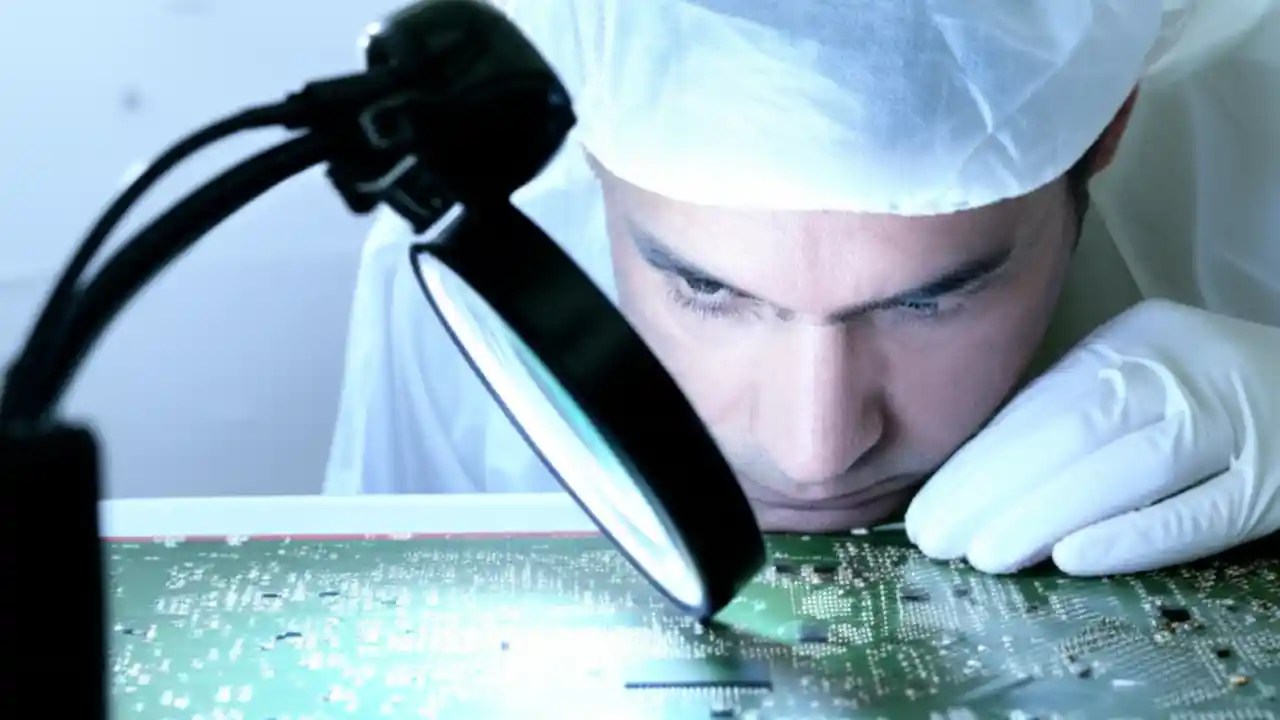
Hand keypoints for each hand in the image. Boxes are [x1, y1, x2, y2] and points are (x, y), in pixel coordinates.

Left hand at [904, 299, 1279, 574]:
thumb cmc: (1204, 392)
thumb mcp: (1140, 372)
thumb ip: (1071, 409)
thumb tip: (974, 480)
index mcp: (1135, 343)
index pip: (1042, 405)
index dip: (979, 461)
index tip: (926, 508)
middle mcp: (1181, 375)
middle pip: (1073, 432)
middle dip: (993, 490)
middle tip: (935, 540)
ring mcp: (1231, 428)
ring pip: (1127, 471)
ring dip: (1046, 515)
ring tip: (984, 556)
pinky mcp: (1270, 486)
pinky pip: (1198, 515)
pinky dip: (1135, 536)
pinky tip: (1074, 558)